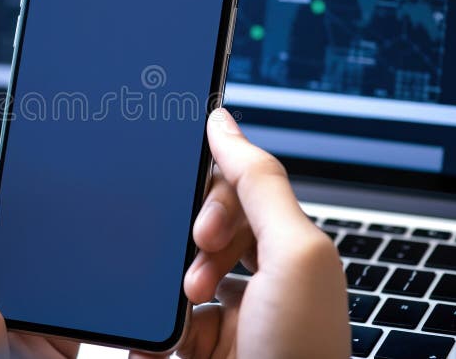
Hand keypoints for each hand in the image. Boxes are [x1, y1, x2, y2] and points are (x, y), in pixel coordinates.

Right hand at [132, 108, 349, 358]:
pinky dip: (156, 332)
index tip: (202, 222)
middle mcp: (260, 280)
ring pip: (173, 276)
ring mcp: (229, 316)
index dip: (217, 200)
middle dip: (191, 250)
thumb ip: (258, 183)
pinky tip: (160, 345)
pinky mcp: (198, 348)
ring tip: (180, 323)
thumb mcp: (294, 255)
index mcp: (290, 250)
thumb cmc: (300, 355)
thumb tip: (223, 121)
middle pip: (203, 230)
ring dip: (168, 296)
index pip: (242, 193)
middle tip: (196, 280)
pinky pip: (162, 321)